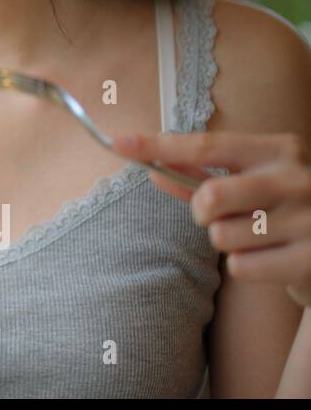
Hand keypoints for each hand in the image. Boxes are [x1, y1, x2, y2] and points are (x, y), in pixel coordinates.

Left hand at [112, 131, 310, 308]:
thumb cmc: (282, 209)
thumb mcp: (250, 182)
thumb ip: (200, 178)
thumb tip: (151, 171)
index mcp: (279, 150)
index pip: (206, 145)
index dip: (158, 145)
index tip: (118, 142)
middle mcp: (296, 178)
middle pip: (210, 197)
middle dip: (202, 212)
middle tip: (220, 215)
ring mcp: (309, 219)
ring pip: (222, 237)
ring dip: (229, 243)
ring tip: (260, 238)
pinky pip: (241, 267)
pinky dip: (246, 267)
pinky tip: (271, 259)